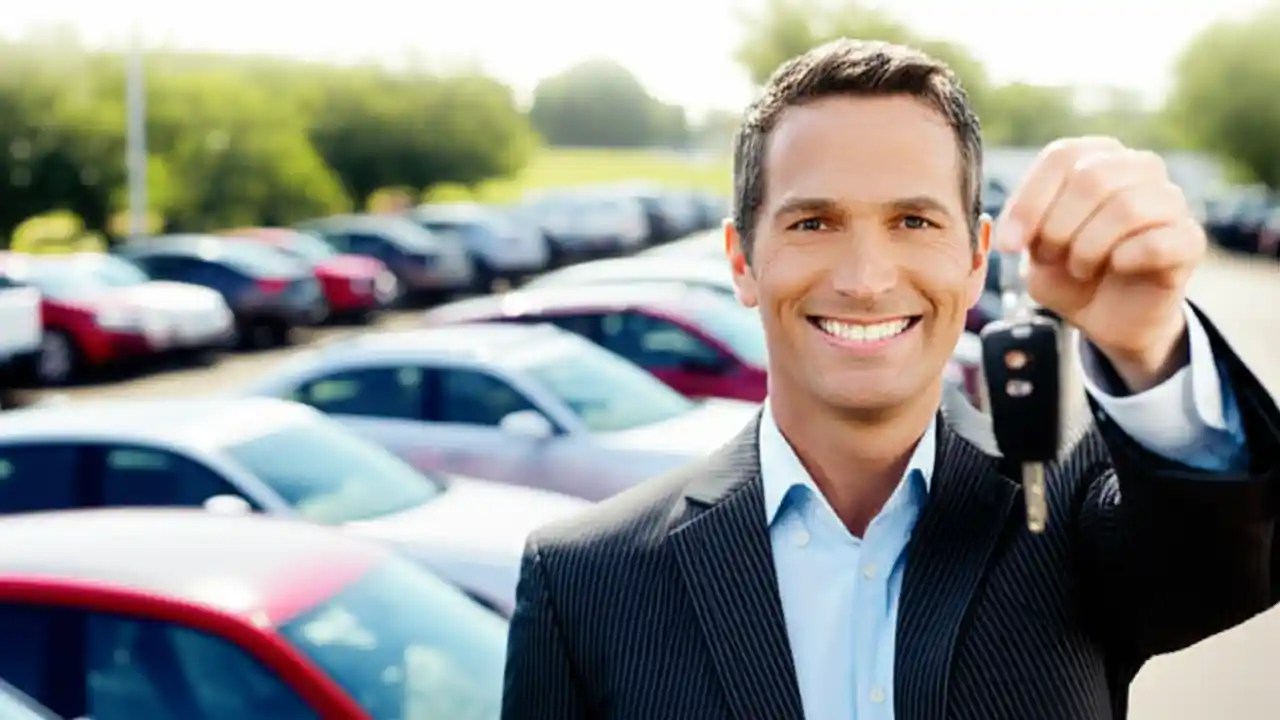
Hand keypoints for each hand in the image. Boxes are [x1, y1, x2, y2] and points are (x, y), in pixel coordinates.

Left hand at [995, 137, 1204, 391]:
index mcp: (1098, 157)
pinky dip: (1124, 260)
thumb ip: (1024, 229)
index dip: (1029, 202)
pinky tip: (1116, 269)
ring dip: (1088, 247)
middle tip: (1051, 257)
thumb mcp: (1034, 248)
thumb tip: (1012, 233)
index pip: (1062, 157)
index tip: (1009, 244)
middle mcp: (1139, 167)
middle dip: (1057, 227)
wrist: (1108, 317)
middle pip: (1091, 178)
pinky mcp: (1189, 240)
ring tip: (1080, 268)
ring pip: (1126, 207)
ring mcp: (1170, 201)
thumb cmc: (1070, 272)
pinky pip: (1157, 241)